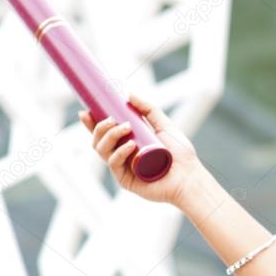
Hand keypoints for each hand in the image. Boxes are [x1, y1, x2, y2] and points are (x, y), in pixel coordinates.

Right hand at [79, 93, 205, 206]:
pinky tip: (130, 146)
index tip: (86, 111)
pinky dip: (119, 152)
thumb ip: (148, 110)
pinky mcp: (126, 180)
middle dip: (99, 128)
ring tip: (124, 128)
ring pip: (102, 151)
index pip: (104, 133)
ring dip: (109, 136)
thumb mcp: (164, 126)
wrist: (190, 176)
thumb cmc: (181, 154)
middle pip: (98, 141)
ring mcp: (123, 169)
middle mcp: (123, 156)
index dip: (91, 123)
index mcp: (128, 144)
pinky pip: (114, 164)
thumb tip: (129, 95)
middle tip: (112, 119)